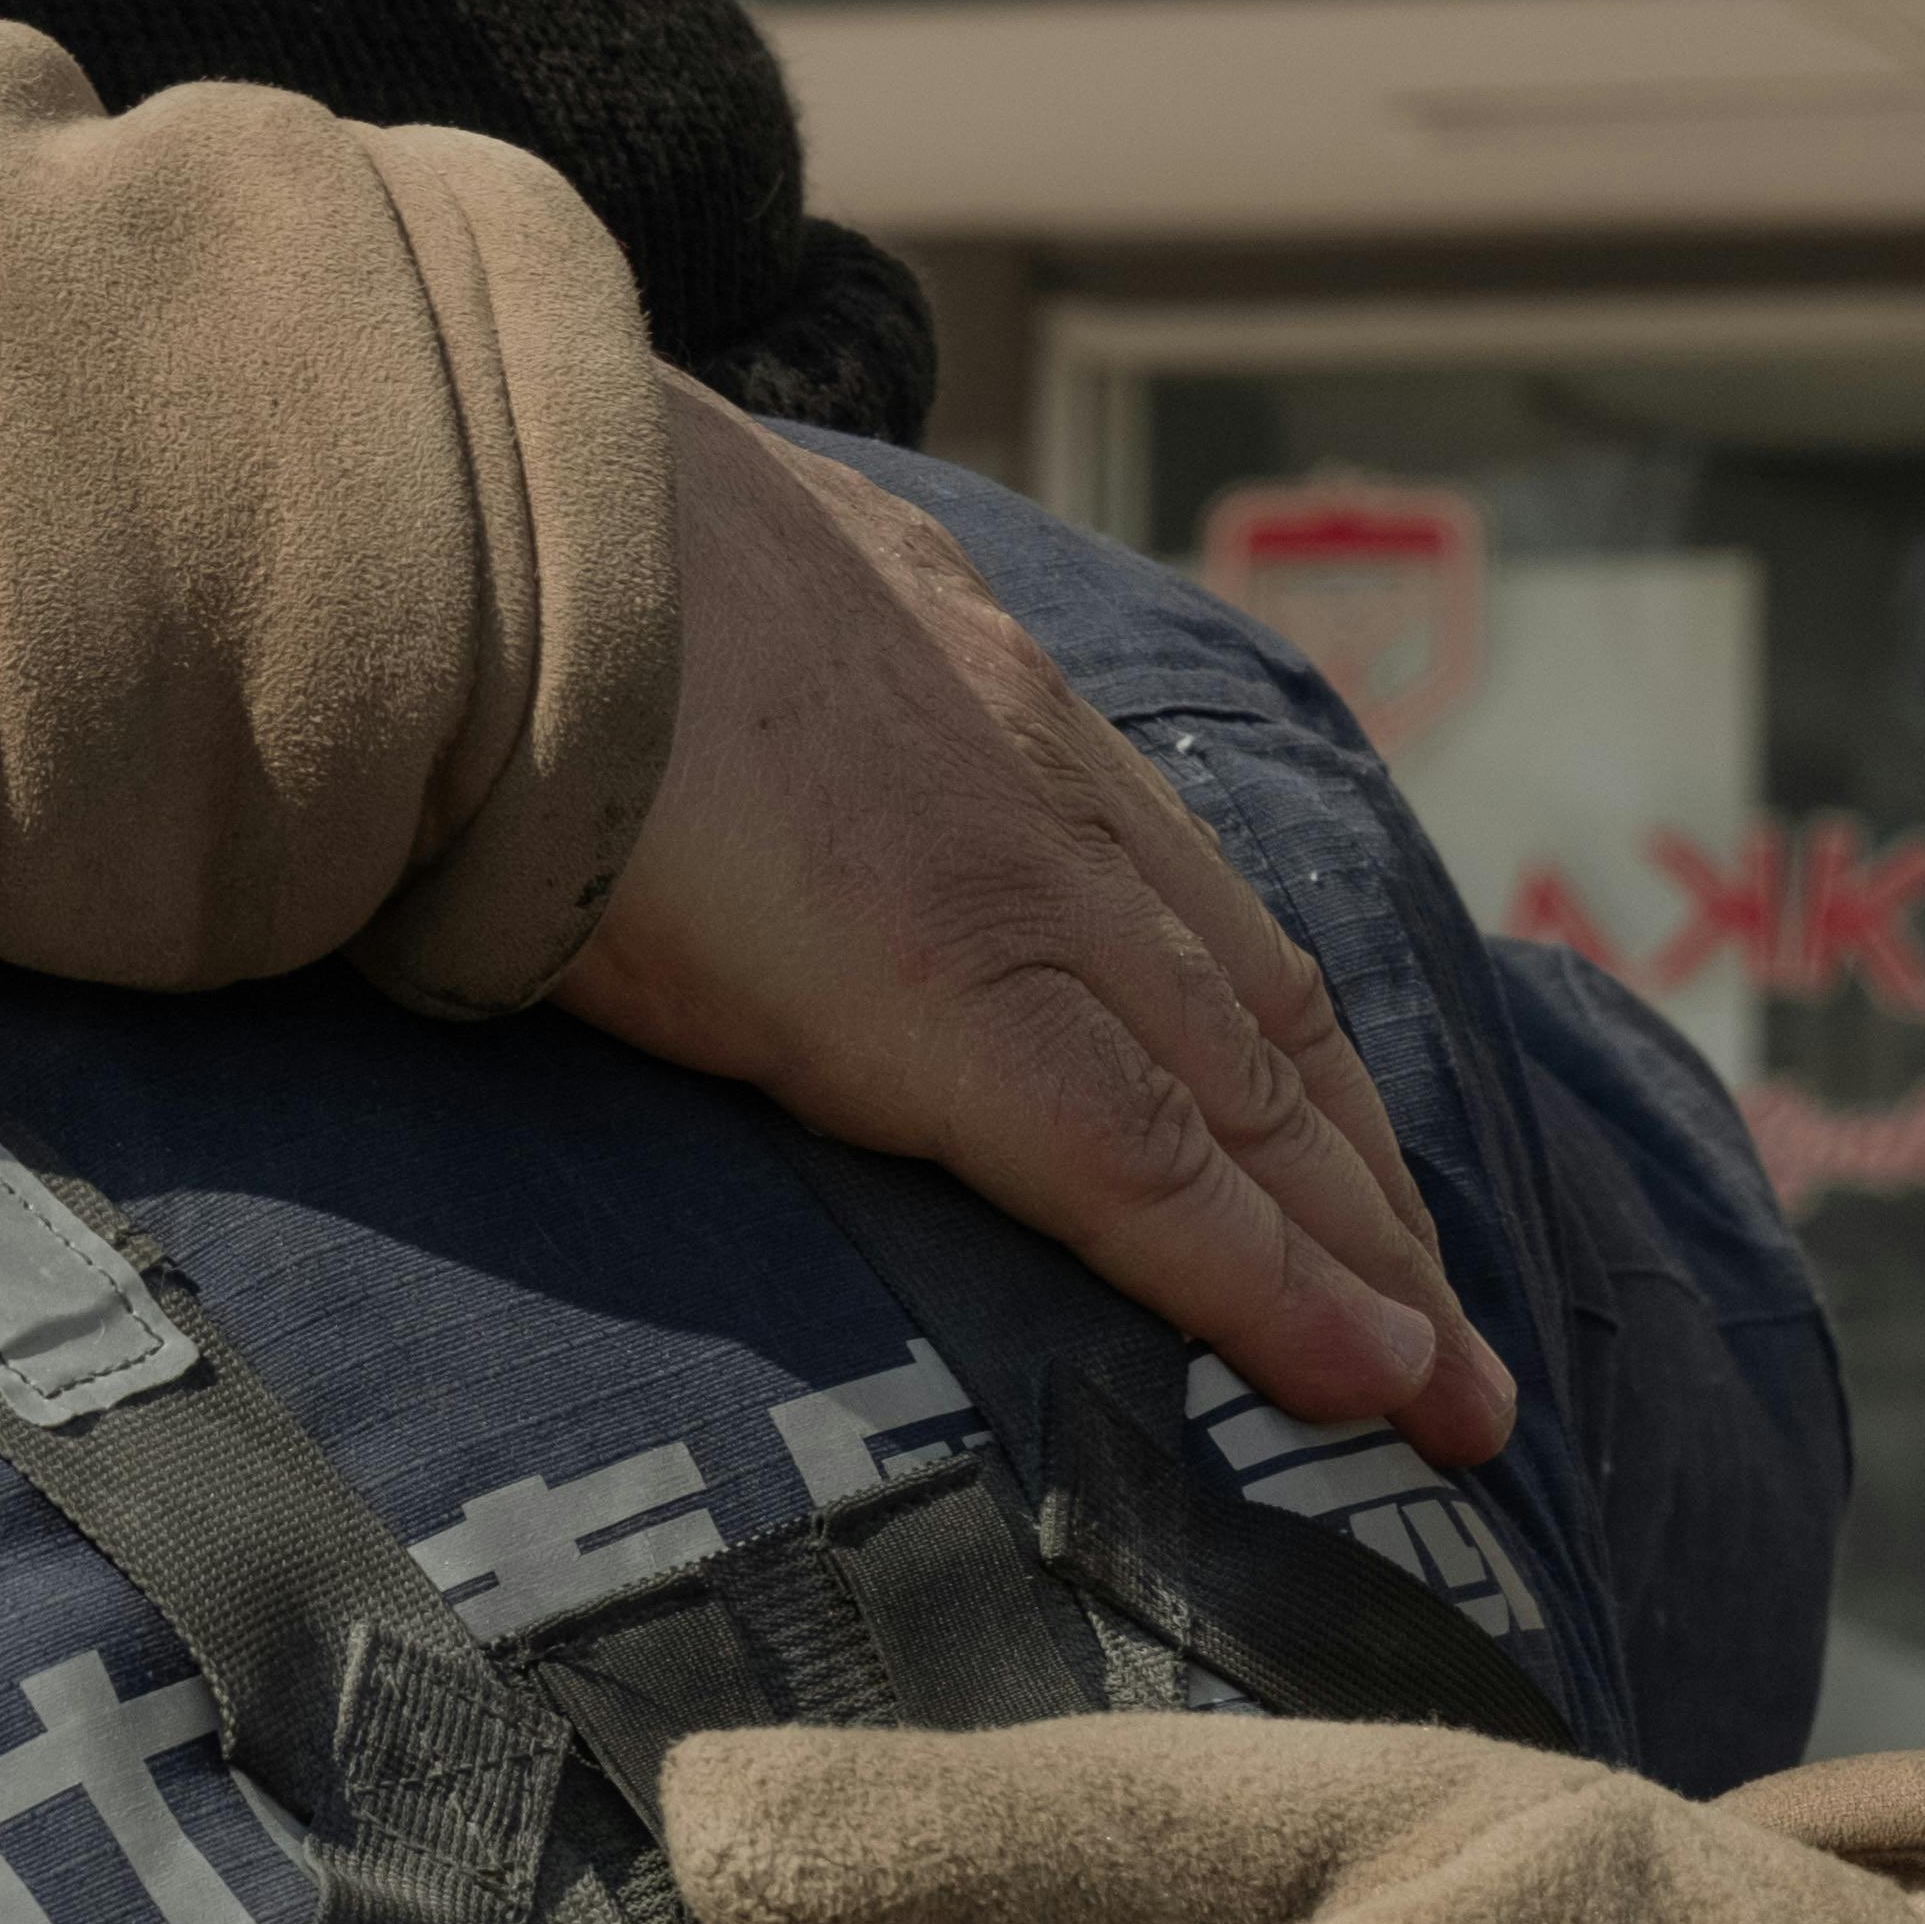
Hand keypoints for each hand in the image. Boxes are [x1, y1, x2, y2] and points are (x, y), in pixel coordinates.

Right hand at [549, 379, 1501, 1466]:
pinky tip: (1373, 1386)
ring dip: (1364, 1252)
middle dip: (1357, 1175)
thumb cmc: (507, 564)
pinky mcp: (956, 995)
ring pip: (1247, 1091)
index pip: (1157, 878)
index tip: (1323, 1142)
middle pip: (1249, 1003)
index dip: (1256, 1025)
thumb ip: (712, 677)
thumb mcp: (671, 590)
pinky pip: (1152, 1165)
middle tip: (1445, 1332)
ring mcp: (1014, 879)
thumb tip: (639, 763)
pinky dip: (1273, 1286)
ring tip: (1449, 1400)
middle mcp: (1029, 773)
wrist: (476, 523)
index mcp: (953, 675)